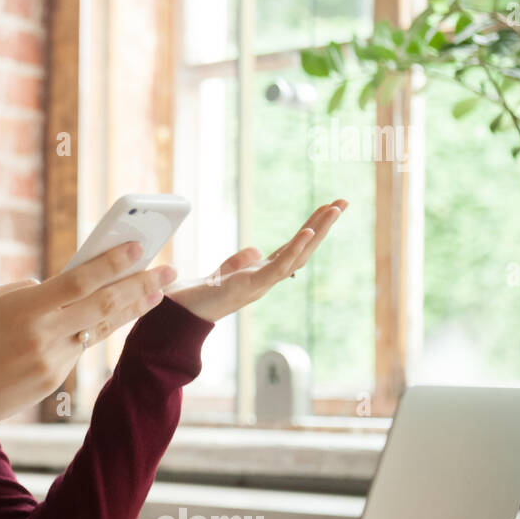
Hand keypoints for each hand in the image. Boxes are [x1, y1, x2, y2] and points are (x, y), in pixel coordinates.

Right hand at [0, 240, 176, 433]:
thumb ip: (26, 290)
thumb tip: (58, 285)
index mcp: (24, 310)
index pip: (79, 281)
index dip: (112, 263)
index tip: (138, 248)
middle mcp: (44, 336)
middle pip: (104, 306)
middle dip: (140, 286)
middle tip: (168, 271)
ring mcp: (53, 362)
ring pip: (99, 329)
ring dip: (130, 309)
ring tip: (155, 293)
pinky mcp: (55, 381)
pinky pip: (78, 348)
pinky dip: (92, 331)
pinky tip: (109, 317)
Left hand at [164, 199, 347, 322]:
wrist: (176, 317)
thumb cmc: (195, 298)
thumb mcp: (220, 274)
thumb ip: (238, 263)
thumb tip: (255, 251)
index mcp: (260, 274)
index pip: (291, 248)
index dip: (310, 229)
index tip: (327, 208)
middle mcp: (265, 280)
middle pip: (302, 249)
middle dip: (323, 226)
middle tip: (343, 201)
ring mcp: (260, 285)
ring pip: (297, 256)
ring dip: (317, 232)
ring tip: (334, 209)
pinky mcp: (248, 288)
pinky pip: (278, 268)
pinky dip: (294, 250)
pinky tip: (308, 232)